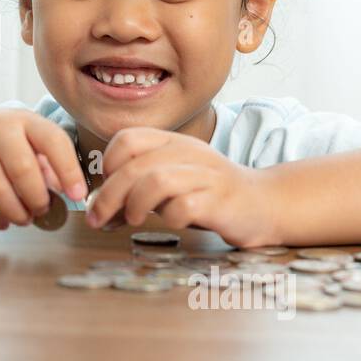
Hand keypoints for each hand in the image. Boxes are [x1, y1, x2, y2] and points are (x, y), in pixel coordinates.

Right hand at [0, 108, 87, 229]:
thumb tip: (67, 191)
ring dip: (15, 213)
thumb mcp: (26, 137)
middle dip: (37, 199)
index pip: (52, 140)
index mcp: (23, 119)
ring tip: (24, 218)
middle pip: (21, 169)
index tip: (77, 194)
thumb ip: (48, 161)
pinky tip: (1, 223)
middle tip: (42, 209)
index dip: (68, 170)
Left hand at [85, 127, 280, 247]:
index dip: (108, 163)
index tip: (105, 186)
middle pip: (134, 166)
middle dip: (109, 195)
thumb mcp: (169, 185)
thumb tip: (97, 212)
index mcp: (172, 142)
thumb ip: (135, 193)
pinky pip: (184, 206)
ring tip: (134, 219)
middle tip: (99, 219)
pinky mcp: (220, 200)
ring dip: (136, 204)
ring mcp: (206, 175)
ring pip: (156, 181)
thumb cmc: (207, 195)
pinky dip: (170, 218)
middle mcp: (188, 152)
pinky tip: (173, 222)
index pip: (126, 138)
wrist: (263, 202)